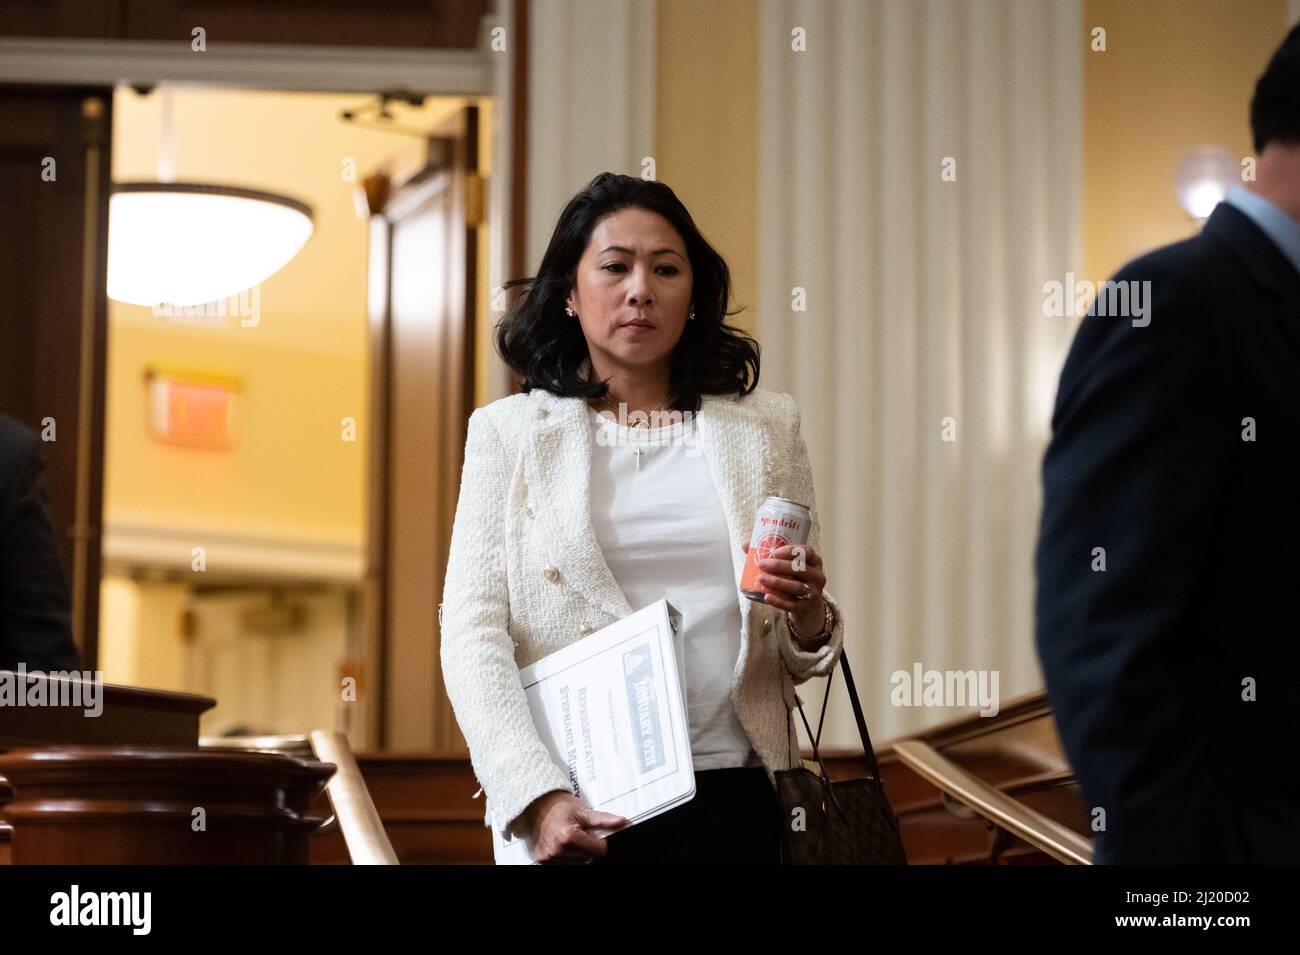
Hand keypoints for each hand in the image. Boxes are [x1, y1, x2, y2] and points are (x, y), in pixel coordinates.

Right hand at [515, 790, 629, 863]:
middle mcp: (557, 850)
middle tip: (580, 833)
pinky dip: (565, 856)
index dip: (600, 842)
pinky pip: (562, 864)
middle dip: (588, 847)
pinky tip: (562, 844)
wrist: (536, 803)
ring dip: (577, 853)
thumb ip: (604, 820)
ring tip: (570, 837)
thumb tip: (622, 822)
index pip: (599, 851)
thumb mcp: (584, 811)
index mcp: (568, 837)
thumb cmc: (558, 805)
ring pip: (576, 863)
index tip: (595, 835)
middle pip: (588, 859)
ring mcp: (548, 857)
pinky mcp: (542, 860)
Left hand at [741, 539, 827, 639]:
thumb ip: (770, 556)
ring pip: (796, 586)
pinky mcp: (805, 607)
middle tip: (761, 564)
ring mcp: (813, 593)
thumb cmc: (795, 580)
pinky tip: (766, 596)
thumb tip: (746, 544)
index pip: (807, 551)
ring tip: (761, 578)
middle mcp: (817, 576)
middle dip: (779, 566)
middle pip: (800, 569)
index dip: (791, 551)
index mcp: (814, 561)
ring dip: (777, 582)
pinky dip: (778, 601)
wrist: (807, 606)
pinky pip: (791, 604)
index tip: (773, 552)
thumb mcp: (790, 567)